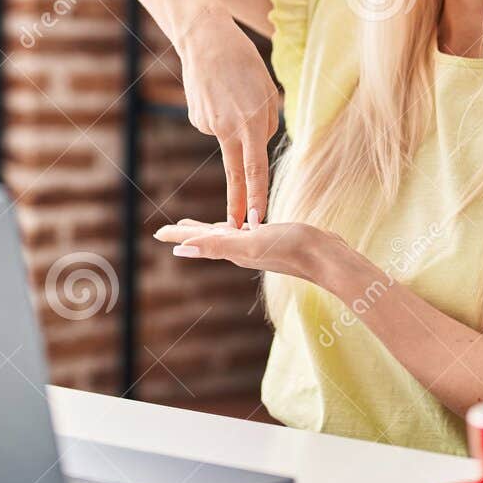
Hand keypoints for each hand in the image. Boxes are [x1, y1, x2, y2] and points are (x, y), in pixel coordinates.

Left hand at [152, 218, 347, 285]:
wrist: (325, 256)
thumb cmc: (289, 248)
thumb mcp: (247, 245)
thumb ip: (214, 247)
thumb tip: (180, 249)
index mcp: (232, 249)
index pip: (198, 240)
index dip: (177, 234)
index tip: (157, 231)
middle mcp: (242, 250)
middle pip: (208, 239)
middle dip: (189, 233)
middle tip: (170, 228)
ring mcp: (258, 245)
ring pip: (226, 236)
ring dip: (209, 231)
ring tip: (198, 226)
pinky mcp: (274, 239)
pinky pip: (246, 233)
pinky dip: (236, 228)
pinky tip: (241, 225)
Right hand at [176, 12, 280, 226]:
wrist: (204, 39)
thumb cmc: (243, 62)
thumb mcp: (267, 91)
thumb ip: (265, 124)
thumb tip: (256, 145)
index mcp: (250, 123)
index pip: (255, 169)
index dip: (256, 197)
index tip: (256, 221)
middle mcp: (227, 128)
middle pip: (235, 173)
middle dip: (238, 202)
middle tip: (237, 227)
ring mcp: (208, 124)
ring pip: (232, 137)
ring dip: (237, 123)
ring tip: (233, 89)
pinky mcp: (196, 118)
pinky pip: (219, 124)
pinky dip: (222, 113)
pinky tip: (219, 91)